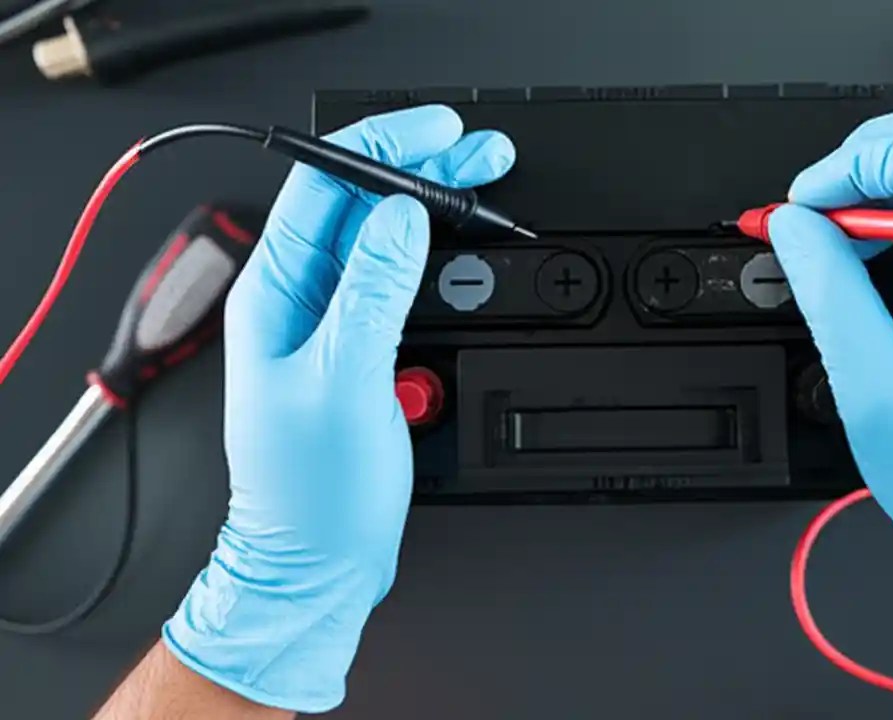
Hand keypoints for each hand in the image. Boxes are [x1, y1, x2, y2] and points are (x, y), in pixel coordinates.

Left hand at [162, 105, 515, 711]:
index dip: (381, 147)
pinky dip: (433, 251)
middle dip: (419, 167)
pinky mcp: (359, 349)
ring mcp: (329, 325)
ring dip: (431, 203)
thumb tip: (400, 218)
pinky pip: (394, 280)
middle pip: (358, 205)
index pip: (323, 189)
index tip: (438, 133)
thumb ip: (372, 293)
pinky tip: (458, 241)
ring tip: (481, 179)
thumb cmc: (312, 492)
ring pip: (381, 238)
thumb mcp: (344, 383)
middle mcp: (298, 300)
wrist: (318, 562)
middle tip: (481, 151)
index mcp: (275, 295)